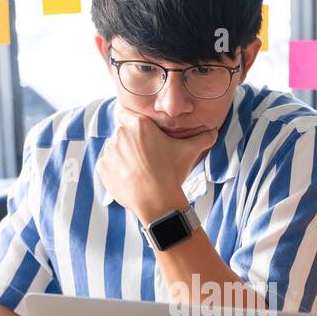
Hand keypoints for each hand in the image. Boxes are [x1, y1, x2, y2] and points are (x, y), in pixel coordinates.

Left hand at [94, 108, 217, 224]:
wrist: (157, 202)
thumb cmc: (172, 173)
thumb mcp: (189, 152)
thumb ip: (202, 138)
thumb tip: (214, 132)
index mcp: (139, 125)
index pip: (126, 113)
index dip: (133, 123)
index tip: (141, 135)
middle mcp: (121, 134)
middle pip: (122, 132)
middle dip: (130, 142)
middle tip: (145, 157)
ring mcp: (109, 151)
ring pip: (114, 149)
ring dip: (122, 156)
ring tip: (138, 170)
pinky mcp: (103, 167)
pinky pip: (107, 164)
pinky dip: (115, 170)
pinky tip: (130, 178)